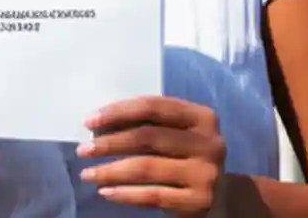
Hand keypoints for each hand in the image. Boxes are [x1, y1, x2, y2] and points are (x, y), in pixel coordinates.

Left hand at [77, 96, 226, 216]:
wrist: (224, 197)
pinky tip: (105, 191)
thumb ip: (151, 124)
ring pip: (146, 167)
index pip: (153, 106)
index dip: (118, 111)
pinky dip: (124, 194)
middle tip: (83, 150)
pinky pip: (152, 196)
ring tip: (87, 173)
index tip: (88, 120)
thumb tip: (100, 123)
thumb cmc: (188, 158)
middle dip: (109, 143)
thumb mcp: (178, 134)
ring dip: (110, 170)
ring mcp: (206, 173)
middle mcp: (210, 142)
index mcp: (203, 116)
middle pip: (148, 137)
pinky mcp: (199, 201)